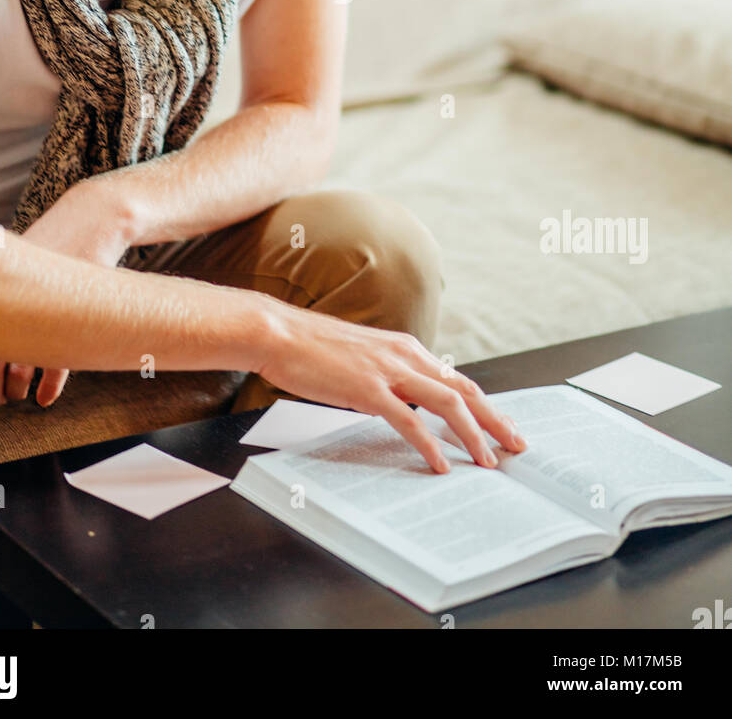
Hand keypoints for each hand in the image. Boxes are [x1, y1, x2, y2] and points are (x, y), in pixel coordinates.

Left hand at [0, 181, 132, 408]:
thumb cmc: (51, 244)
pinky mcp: (73, 318)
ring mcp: (42, 311)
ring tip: (16, 396)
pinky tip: (45, 399)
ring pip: (18, 368)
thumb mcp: (17, 262)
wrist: (92, 221)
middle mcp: (11, 300)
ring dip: (15, 391)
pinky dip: (49, 387)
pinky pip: (57, 364)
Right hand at [256, 302, 527, 473]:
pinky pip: (409, 421)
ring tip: (488, 461)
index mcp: (406, 348)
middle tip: (516, 446)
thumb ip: (389, 375)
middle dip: (495, 421)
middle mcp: (405, 355)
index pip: (457, 380)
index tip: (502, 426)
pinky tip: (439, 465)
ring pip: (448, 404)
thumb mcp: (364, 357)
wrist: (279, 332)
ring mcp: (388, 371)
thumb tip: (407, 402)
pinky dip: (429, 444)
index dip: (485, 406)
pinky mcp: (367, 388)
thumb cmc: (313, 347)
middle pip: (465, 391)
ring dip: (473, 435)